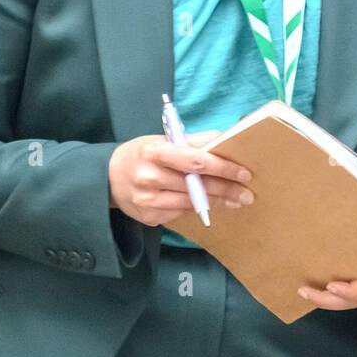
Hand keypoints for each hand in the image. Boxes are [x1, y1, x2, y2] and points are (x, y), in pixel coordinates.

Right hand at [108, 129, 252, 226]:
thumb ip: (194, 141)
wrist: (109, 177)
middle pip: (197, 186)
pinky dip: (196, 208)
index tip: (244, 173)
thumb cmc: (143, 154)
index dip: (223, 168)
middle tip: (247, 194)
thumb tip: (225, 139)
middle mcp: (150, 177)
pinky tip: (208, 204)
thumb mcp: (164, 139)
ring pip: (191, 203)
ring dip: (217, 202)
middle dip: (226, 190)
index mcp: (155, 152)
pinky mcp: (148, 218)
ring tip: (235, 201)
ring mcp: (148, 201)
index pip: (196, 161)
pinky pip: (180, 214)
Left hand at [299, 261, 356, 310]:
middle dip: (328, 299)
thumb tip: (340, 210)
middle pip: (356, 298)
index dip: (349, 289)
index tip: (331, 286)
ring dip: (328, 301)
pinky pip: (351, 301)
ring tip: (307, 293)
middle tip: (306, 291)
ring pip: (352, 303)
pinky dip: (334, 299)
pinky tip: (318, 294)